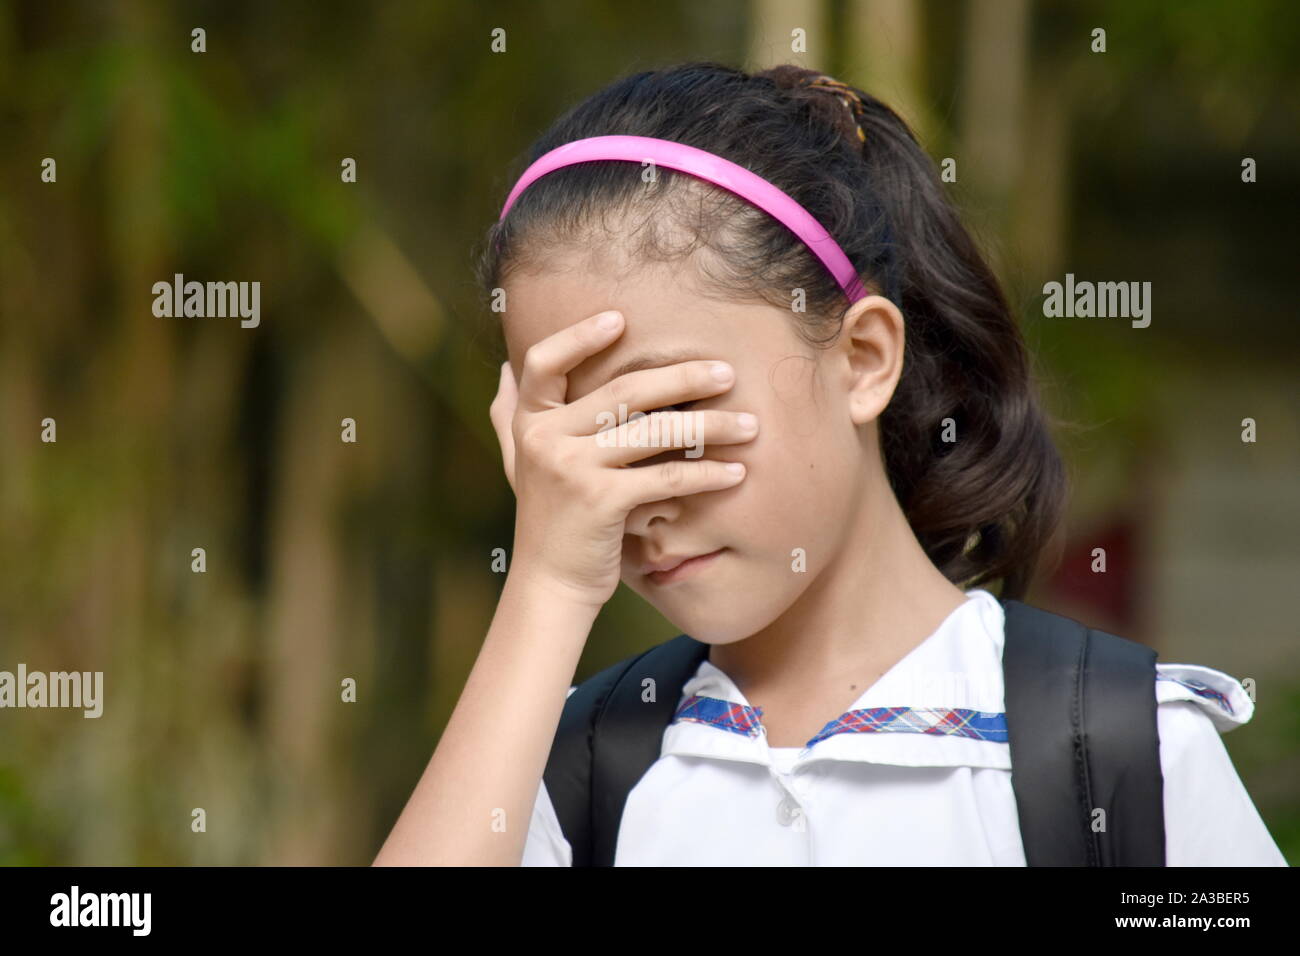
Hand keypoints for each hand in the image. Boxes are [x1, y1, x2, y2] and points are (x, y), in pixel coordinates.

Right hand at [488, 309, 757, 608]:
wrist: (550, 585)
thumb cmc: (548, 521)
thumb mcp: (520, 464)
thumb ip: (508, 415)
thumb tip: (503, 368)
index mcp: (529, 423)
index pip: (544, 363)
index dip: (579, 336)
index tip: (621, 319)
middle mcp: (545, 439)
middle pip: (622, 392)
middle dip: (682, 378)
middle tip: (727, 371)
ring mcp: (571, 470)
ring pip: (653, 433)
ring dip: (709, 425)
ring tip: (750, 423)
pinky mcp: (601, 502)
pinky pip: (665, 479)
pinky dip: (706, 474)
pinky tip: (737, 472)